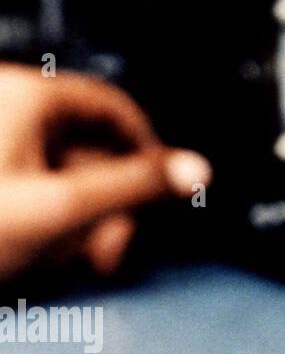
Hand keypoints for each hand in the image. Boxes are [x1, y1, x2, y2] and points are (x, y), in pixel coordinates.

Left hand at [0, 64, 211, 278]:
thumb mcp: (62, 209)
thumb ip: (137, 186)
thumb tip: (196, 170)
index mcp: (25, 95)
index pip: (115, 107)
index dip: (149, 151)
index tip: (163, 190)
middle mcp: (1, 106)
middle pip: (83, 145)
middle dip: (107, 200)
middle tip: (110, 247)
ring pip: (50, 170)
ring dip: (73, 216)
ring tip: (65, 258)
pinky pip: (19, 185)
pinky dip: (37, 217)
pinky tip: (33, 253)